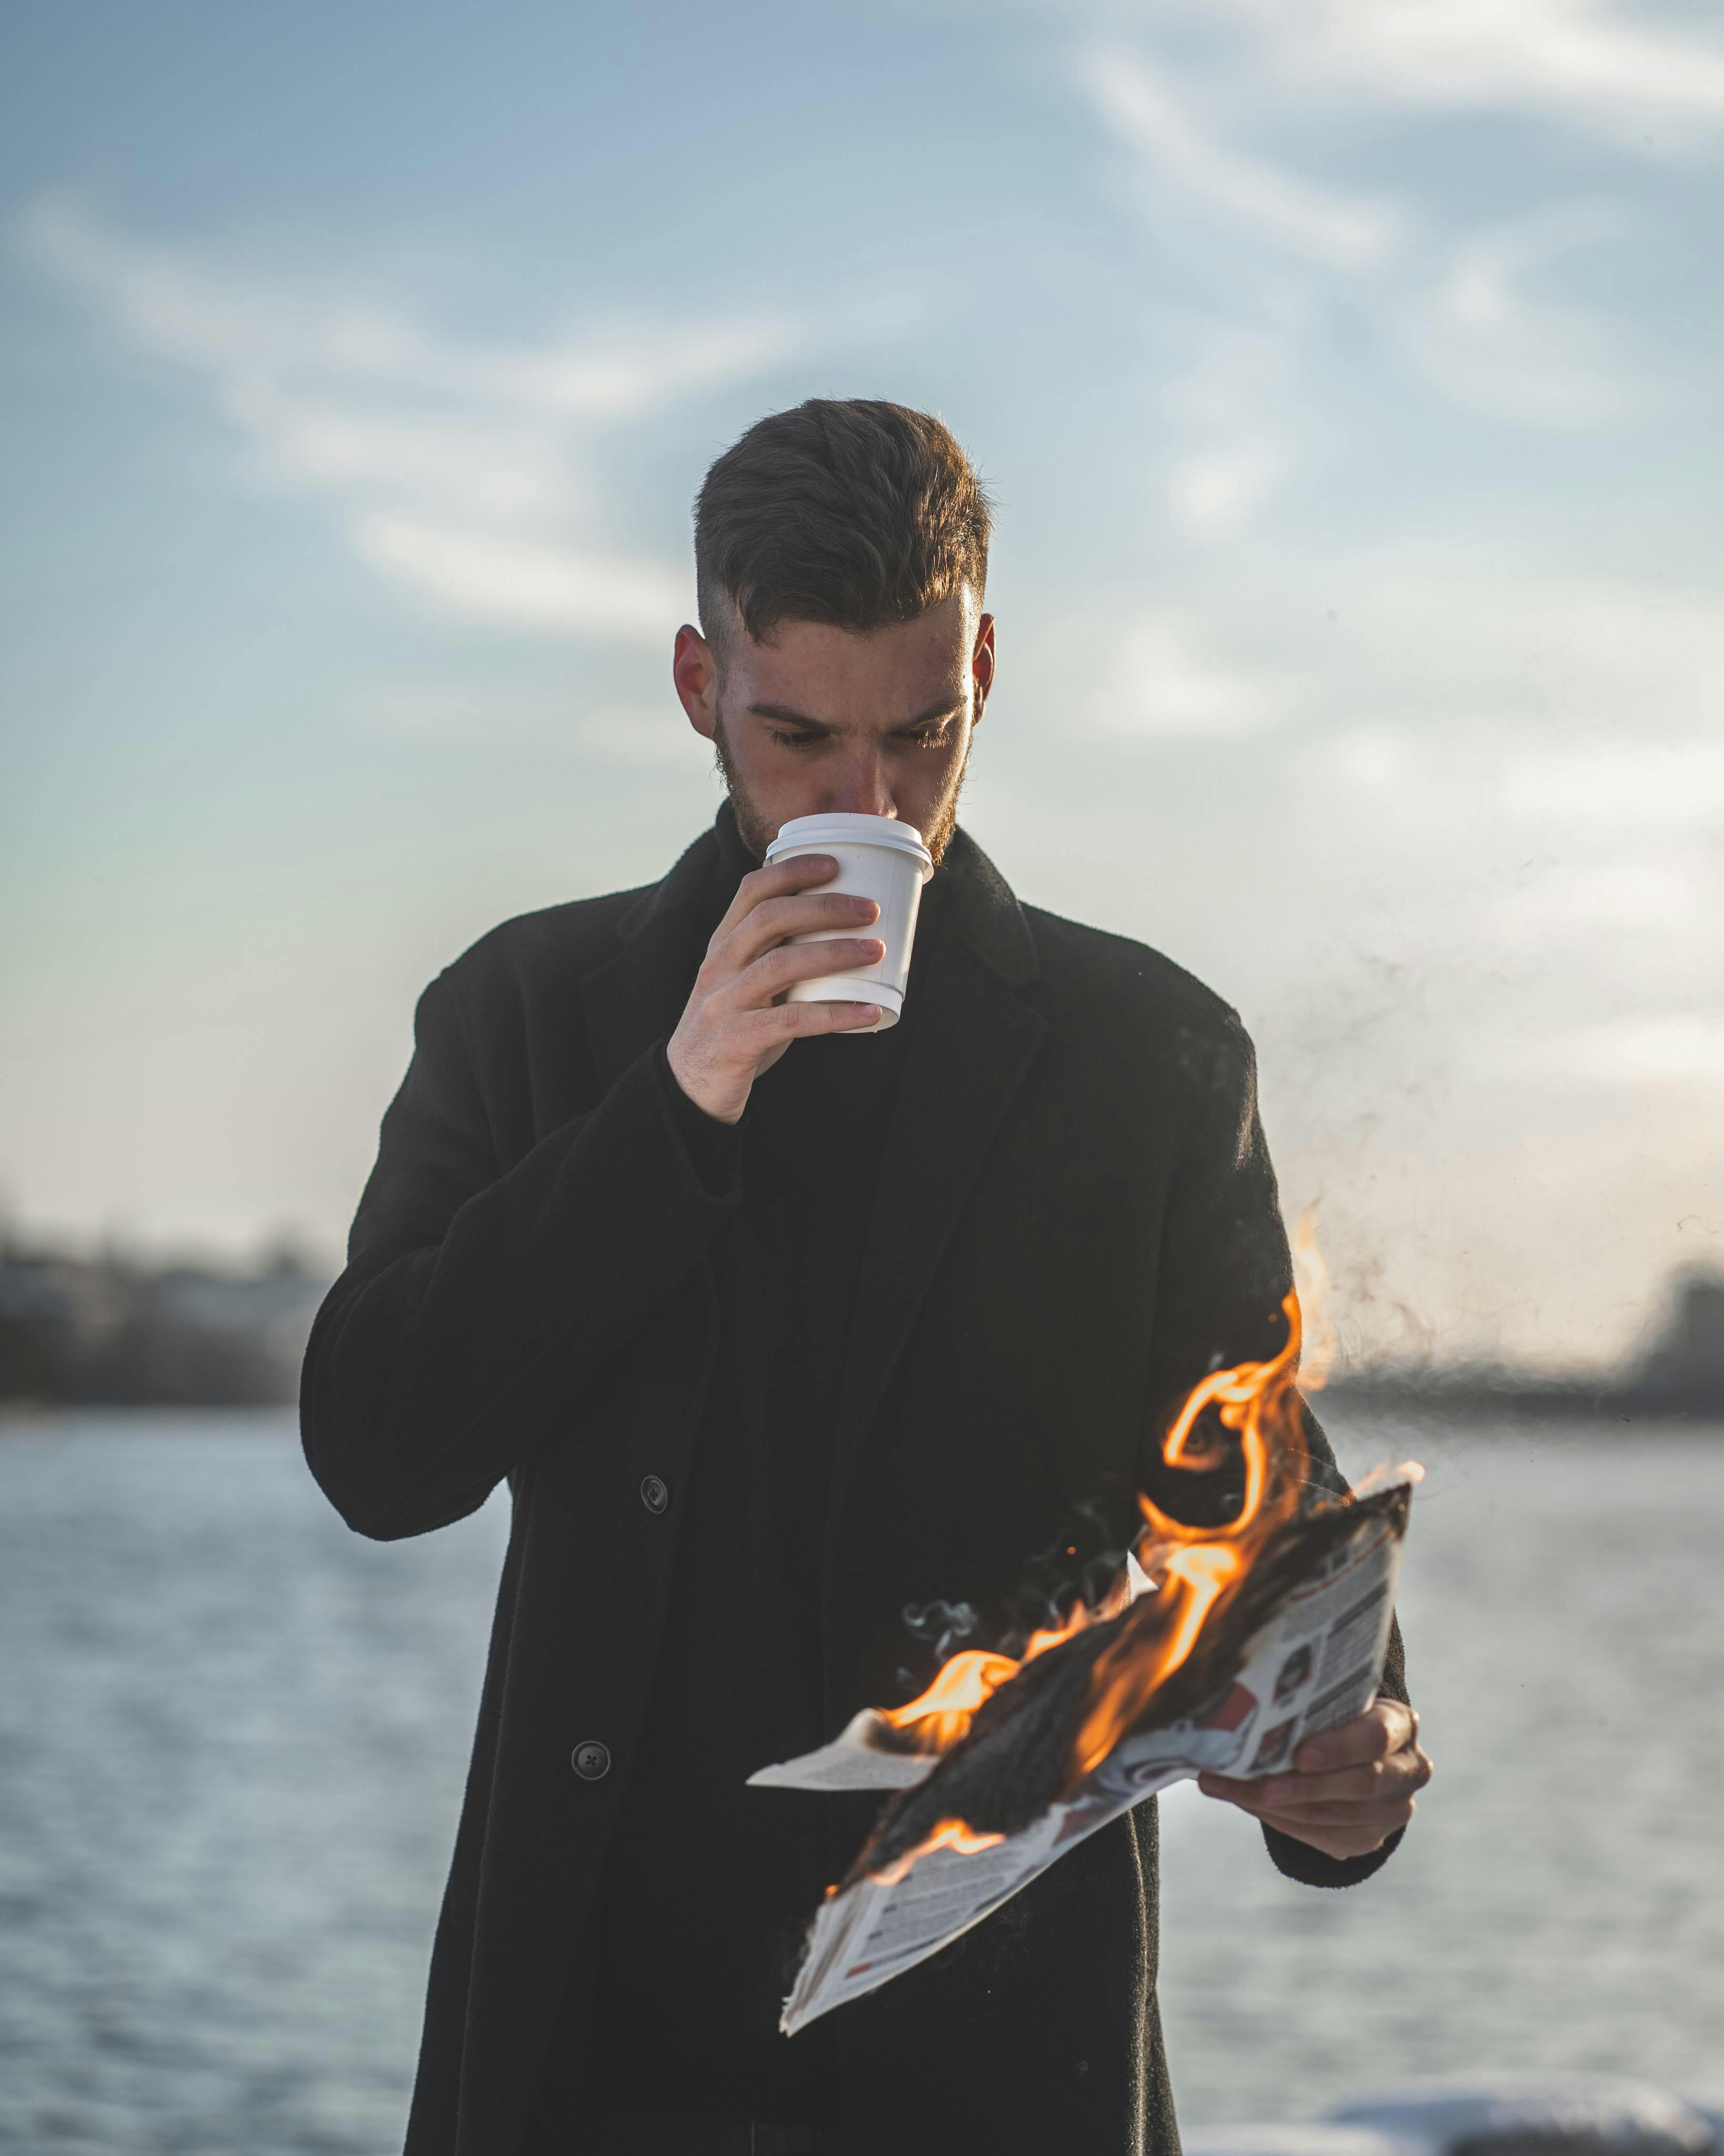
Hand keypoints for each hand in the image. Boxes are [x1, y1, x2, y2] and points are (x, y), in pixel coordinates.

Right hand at [666, 855, 885, 1123]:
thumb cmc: (736, 1025)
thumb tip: (848, 931)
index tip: (836, 863)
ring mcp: (723, 1003)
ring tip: (876, 951)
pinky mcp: (735, 1041)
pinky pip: (791, 1022)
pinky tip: (868, 1012)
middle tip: (870, 909)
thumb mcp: (749, 980)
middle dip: (824, 907)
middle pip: (769, 918)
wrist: (691, 1086)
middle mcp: (719, 966)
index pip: (752, 890)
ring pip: (780, 965)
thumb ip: (782, 954)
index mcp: (724, 944)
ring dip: (833, 953)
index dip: (793, 870)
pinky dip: (834, 1015)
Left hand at [1198, 1697, 1431, 1861]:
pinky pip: (1320, 1835)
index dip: (1338, 1749)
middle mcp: (1407, 1771)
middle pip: (1360, 1784)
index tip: (1299, 1755)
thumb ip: (1310, 1701)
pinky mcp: (1368, 1839)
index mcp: (1401, 1725)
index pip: (1376, 1737)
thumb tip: (1241, 1696)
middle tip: (1258, 1784)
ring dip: (1275, 1804)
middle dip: (1305, 1786)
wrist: (1357, 1753)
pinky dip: (1277, 1818)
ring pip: (1333, 1815)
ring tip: (1226, 1786)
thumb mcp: (1336, 1699)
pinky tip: (1242, 1799)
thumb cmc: (1336, 1714)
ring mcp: (1392, 1811)